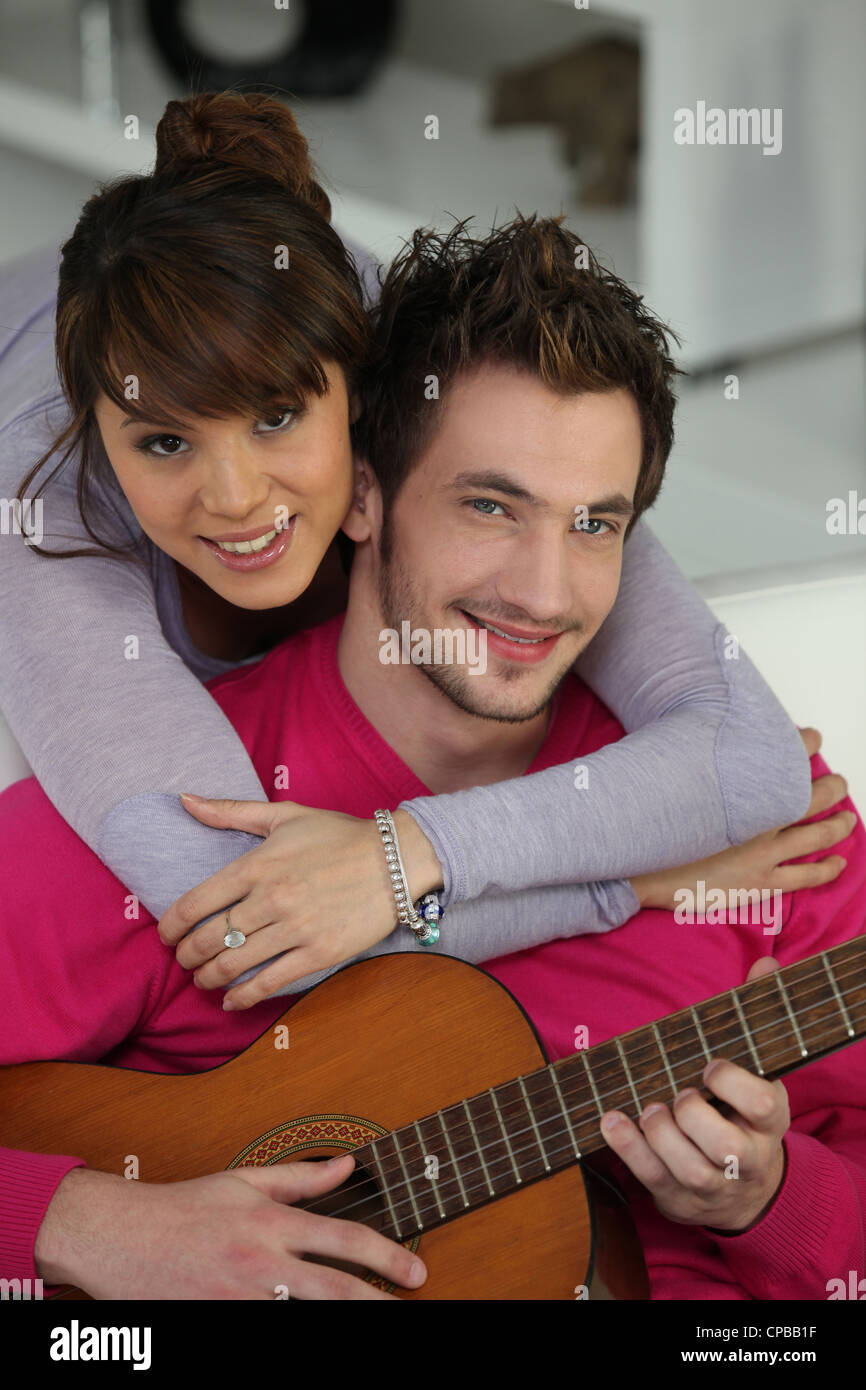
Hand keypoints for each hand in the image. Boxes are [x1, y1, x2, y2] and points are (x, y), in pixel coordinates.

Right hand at [35, 1154, 425, 1299]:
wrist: (116, 1236)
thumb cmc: (181, 1206)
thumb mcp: (243, 1179)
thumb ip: (301, 1176)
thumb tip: (350, 1164)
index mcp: (271, 1223)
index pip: (344, 1239)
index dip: (388, 1257)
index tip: (416, 1271)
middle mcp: (260, 1264)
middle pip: (335, 1292)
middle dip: (379, 1304)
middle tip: (410, 1309)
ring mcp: (238, 1300)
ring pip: (303, 1319)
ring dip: (339, 1323)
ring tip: (371, 1323)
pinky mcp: (217, 1322)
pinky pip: (263, 1330)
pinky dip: (290, 1331)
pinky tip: (316, 1332)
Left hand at [158, 798, 442, 1008]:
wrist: (397, 859)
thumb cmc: (339, 835)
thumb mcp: (285, 815)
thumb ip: (231, 811)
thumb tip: (185, 800)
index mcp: (257, 864)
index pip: (195, 903)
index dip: (171, 926)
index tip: (167, 936)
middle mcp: (271, 898)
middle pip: (208, 939)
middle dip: (187, 956)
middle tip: (185, 961)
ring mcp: (295, 928)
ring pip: (233, 964)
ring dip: (208, 978)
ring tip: (204, 980)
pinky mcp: (319, 953)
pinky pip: (269, 983)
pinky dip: (242, 997)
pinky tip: (231, 1000)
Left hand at [599, 957, 790, 1231]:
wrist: (745, 1188)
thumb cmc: (743, 1112)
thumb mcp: (758, 1069)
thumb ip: (755, 1015)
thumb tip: (764, 962)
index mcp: (769, 1120)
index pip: (763, 1105)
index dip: (734, 1084)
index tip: (710, 1064)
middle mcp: (745, 1158)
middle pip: (725, 1146)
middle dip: (695, 1117)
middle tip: (678, 1095)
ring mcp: (713, 1185)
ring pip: (690, 1169)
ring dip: (661, 1136)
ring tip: (649, 1108)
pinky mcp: (679, 1199)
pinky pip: (652, 1179)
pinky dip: (627, 1149)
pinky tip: (610, 1119)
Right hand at [630, 728, 854, 910]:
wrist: (643, 870)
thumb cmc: (655, 828)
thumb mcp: (672, 782)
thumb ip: (692, 761)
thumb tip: (691, 737)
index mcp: (741, 790)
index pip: (785, 757)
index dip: (804, 744)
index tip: (811, 738)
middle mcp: (760, 820)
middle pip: (812, 796)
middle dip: (832, 787)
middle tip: (838, 783)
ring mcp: (764, 853)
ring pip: (818, 835)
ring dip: (839, 825)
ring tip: (847, 819)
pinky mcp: (760, 883)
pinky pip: (806, 876)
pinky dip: (827, 868)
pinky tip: (838, 862)